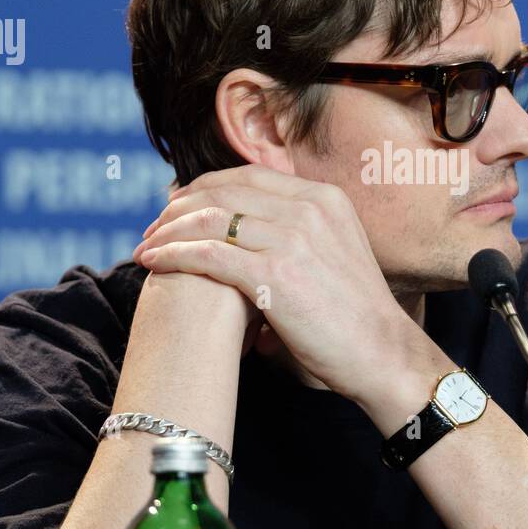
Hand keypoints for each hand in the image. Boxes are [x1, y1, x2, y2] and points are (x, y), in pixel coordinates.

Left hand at [132, 164, 433, 403]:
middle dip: (178, 207)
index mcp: (323, 198)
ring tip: (145, 248)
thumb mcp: (335, 252)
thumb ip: (298, 234)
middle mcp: (308, 208)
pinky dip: (173, 256)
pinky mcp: (276, 274)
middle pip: (222, 190)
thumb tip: (250, 239)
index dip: (203, 187)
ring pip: (209, 219)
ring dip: (167, 231)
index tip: (177, 207)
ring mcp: (293, 239)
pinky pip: (208, 254)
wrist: (382, 353)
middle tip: (152, 228)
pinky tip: (153, 264)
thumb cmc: (354, 316)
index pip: (247, 176)